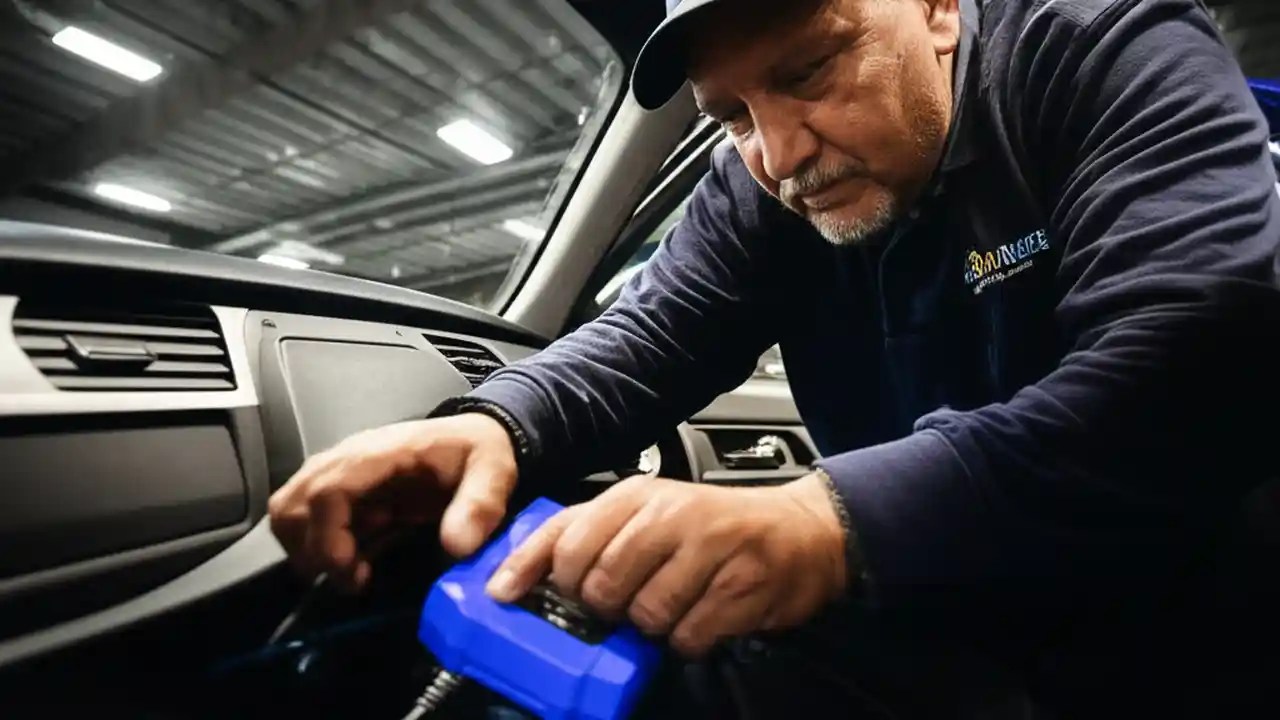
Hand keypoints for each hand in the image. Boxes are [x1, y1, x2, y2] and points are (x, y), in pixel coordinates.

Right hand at [268, 413, 517, 592]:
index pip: (325, 491)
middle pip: (290, 505)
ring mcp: (339, 476)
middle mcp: (347, 461)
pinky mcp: (341, 493)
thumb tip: (457, 546)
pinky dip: (323, 548)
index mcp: (380, 453)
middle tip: (354, 575)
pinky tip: (361, 558)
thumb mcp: (494, 471)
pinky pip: (307, 522)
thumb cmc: (478, 452)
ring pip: (289, 514)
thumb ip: (481, 504)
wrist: (472, 439)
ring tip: (357, 568)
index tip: (353, 571)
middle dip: (312, 551)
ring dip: (312, 551)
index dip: (328, 537)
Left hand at [486, 474, 847, 655]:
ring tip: (672, 604)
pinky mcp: (740, 587)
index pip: (566, 534)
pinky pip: (688, 636)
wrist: (800, 531)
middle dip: (602, 607)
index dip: (529, 570)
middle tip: (621, 602)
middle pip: (599, 583)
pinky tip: (701, 616)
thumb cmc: (714, 526)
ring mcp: (708, 549)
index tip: (504, 595)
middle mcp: (670, 515)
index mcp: (638, 496)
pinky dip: (689, 638)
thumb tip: (518, 575)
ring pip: (644, 614)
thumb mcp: (648, 514)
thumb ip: (590, 536)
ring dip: (651, 624)